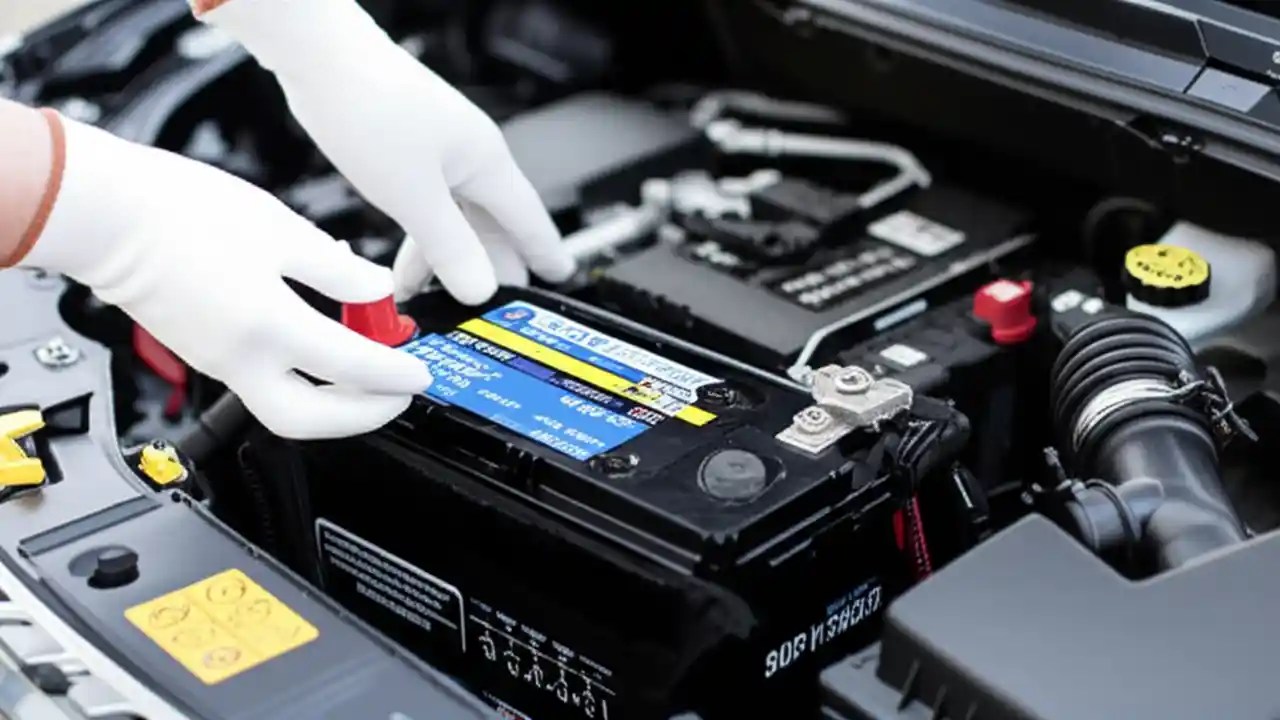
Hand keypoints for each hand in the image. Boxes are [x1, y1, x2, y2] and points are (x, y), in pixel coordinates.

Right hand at [20, 115, 431, 438]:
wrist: (106, 212)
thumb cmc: (177, 211)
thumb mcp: (281, 229)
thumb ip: (338, 269)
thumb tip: (376, 291)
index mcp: (267, 326)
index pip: (352, 369)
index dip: (396, 374)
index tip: (420, 374)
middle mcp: (240, 359)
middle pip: (312, 422)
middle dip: (364, 416)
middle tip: (396, 394)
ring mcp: (218, 362)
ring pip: (286, 409)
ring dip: (333, 401)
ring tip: (367, 372)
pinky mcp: (205, 352)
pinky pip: (263, 383)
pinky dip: (302, 376)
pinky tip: (324, 346)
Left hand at [200, 0, 575, 303]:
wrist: (317, 55)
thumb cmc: (368, 106)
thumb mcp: (413, 196)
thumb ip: (449, 247)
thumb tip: (480, 288)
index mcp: (485, 161)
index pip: (530, 219)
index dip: (546, 253)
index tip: (560, 276)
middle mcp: (467, 153)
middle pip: (491, 222)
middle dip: (489, 266)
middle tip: (491, 307)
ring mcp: (436, 148)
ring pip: (453, 215)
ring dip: (442, 257)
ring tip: (427, 294)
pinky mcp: (404, 145)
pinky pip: (424, 202)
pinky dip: (418, 235)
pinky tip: (401, 257)